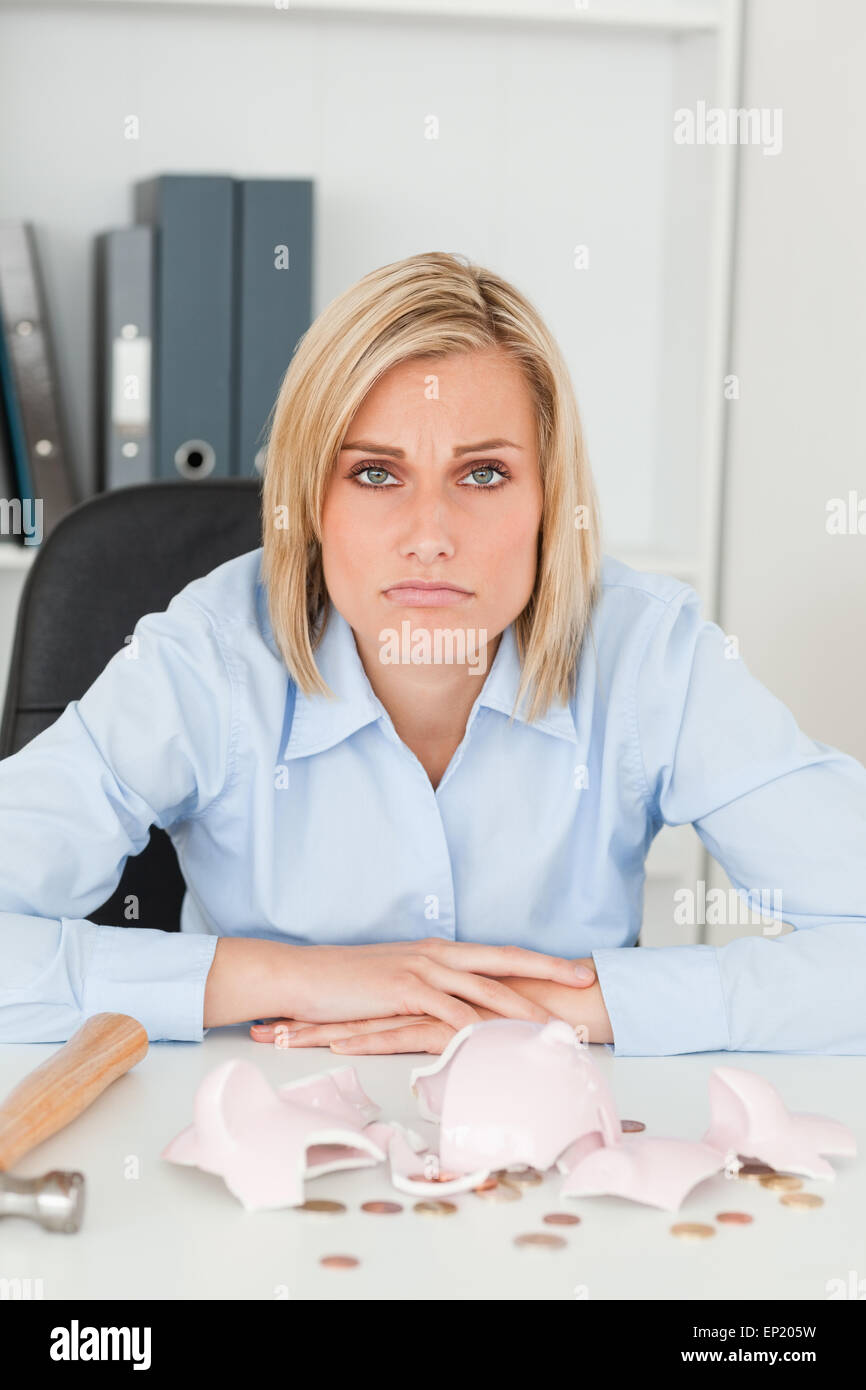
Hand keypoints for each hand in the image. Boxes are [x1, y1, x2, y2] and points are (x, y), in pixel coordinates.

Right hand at [250, 954, 600, 1054]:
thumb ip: (428, 992)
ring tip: (554, 1025)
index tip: (574, 968)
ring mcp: (421, 971)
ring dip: (521, 1009)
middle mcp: (436, 955)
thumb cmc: (346, 984)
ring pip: (483, 989)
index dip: (539, 961)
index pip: (499, 955)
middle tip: (586, 980)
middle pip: (504, 962)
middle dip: (548, 971)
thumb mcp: (395, 982)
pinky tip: (497, 1042)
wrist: (303, 975)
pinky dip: (474, 1028)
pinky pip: (447, 1012)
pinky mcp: (403, 992)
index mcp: (439, 951)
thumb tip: (456, 1013)